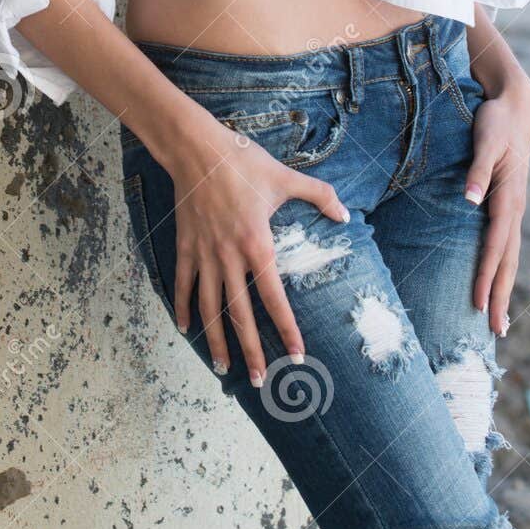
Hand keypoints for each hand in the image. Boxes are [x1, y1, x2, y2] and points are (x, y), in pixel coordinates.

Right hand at [167, 125, 349, 384]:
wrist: (197, 149)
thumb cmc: (243, 162)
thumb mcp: (286, 177)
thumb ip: (320, 195)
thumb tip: (346, 214)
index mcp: (256, 244)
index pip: (274, 297)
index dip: (286, 328)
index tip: (297, 353)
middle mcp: (229, 256)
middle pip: (240, 314)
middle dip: (251, 350)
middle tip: (258, 380)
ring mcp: (204, 253)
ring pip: (210, 307)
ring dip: (216, 340)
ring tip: (223, 368)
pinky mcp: (186, 246)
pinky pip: (184, 283)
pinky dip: (183, 307)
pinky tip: (185, 329)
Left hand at [468, 74, 529, 336]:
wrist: (515, 107)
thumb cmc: (496, 122)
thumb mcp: (485, 141)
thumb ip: (477, 171)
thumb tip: (470, 199)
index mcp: (508, 199)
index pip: (495, 247)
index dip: (486, 277)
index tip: (478, 305)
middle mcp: (513, 210)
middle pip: (507, 262)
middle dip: (501, 297)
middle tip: (496, 333)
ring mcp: (513, 210)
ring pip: (509, 258)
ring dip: (503, 289)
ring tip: (499, 321)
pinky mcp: (508, 207)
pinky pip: (505, 246)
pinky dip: (501, 270)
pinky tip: (494, 284)